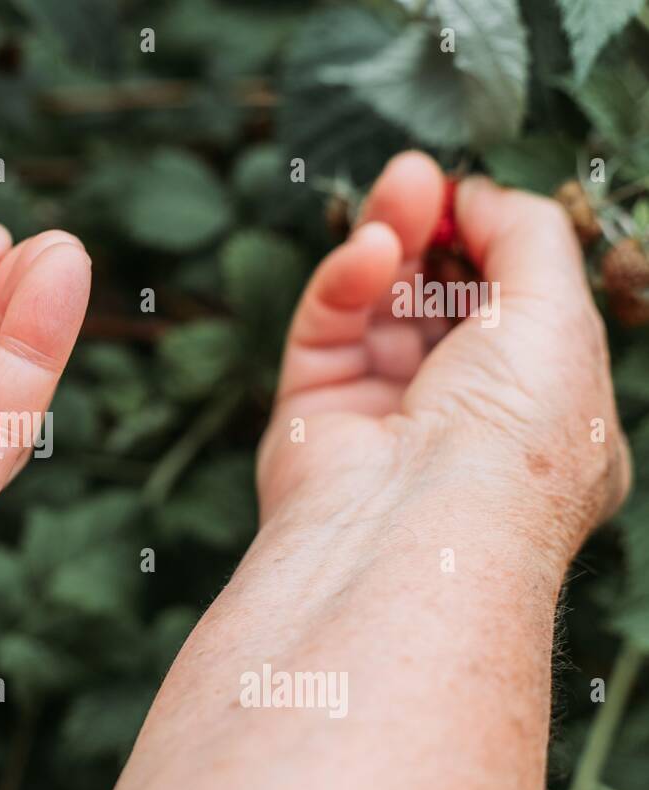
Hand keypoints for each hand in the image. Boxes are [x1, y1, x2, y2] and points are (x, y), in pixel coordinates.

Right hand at [257, 151, 629, 562]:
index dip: (495, 244)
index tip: (476, 197)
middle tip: (420, 177)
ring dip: (390, 237)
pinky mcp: (314, 409)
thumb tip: (476, 193)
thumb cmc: (514, 440)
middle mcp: (461, 414)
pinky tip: (369, 251)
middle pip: (441, 296)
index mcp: (541, 409)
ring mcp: (383, 412)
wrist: (418, 527)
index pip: (514, 307)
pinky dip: (347, 281)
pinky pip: (329, 327)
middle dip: (435, 230)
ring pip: (381, 303)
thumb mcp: (559, 316)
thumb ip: (525, 235)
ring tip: (397, 183)